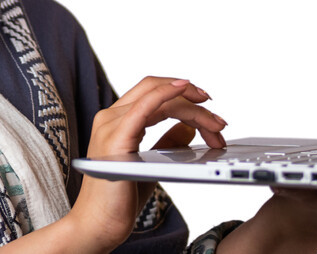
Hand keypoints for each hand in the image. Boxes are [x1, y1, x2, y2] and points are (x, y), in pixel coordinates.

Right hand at [68, 77, 226, 251]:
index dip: (182, 94)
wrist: (97, 227)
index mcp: (117, 122)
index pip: (152, 93)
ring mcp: (111, 125)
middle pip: (156, 89)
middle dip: (192, 96)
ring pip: (158, 97)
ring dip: (193, 108)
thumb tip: (189, 128)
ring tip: (216, 126)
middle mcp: (110, 118)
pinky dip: (166, 94)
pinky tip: (184, 90)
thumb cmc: (119, 201)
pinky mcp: (116, 138)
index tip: (207, 106)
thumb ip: (167, 144)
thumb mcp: (152, 165)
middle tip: (219, 120)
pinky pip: (145, 106)